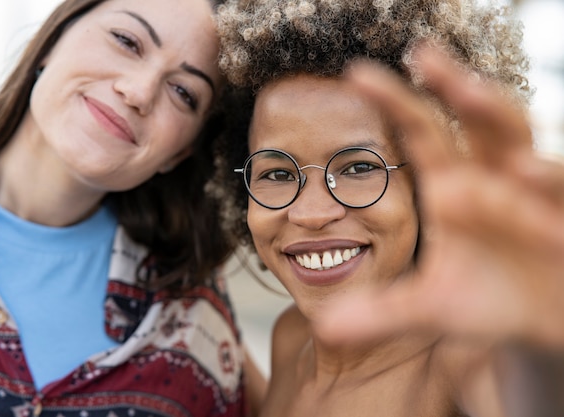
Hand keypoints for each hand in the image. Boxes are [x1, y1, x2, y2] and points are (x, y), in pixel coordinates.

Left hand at [317, 46, 563, 349]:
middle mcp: (491, 177)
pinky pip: (560, 190)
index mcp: (453, 186)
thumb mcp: (429, 307)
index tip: (355, 74)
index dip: (392, 102)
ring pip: (517, 139)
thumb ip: (381, 314)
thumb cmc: (487, 301)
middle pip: (472, 118)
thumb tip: (327, 330)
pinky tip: (526, 173)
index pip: (419, 133)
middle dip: (450, 85)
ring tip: (466, 91)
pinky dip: (547, 179)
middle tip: (419, 55)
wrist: (542, 324)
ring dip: (494, 114)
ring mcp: (532, 191)